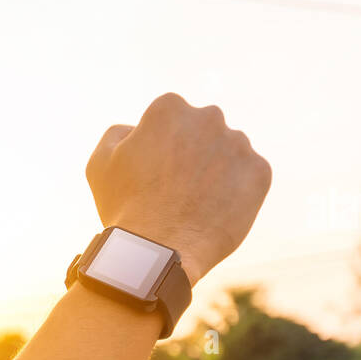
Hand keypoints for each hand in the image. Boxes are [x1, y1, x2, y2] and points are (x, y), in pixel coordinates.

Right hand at [86, 93, 271, 284]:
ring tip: (195, 205)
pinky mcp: (260, 172)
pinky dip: (236, 192)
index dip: (159, 148)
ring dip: (216, 171)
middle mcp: (209, 117)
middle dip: (192, 153)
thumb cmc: (124, 207)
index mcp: (169, 108)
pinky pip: (250, 176)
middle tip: (175, 190)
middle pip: (202, 132)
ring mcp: (238, 144)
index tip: (153, 174)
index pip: (169, 120)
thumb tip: (138, 128)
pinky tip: (214, 212)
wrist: (159, 252)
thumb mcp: (100, 162)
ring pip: (228, 153)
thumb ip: (120, 133)